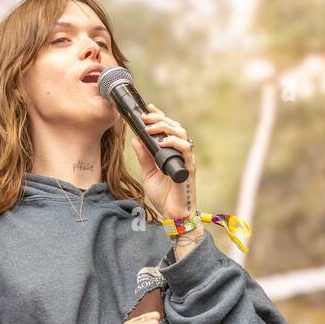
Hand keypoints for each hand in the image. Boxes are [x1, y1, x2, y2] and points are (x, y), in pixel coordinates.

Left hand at [130, 103, 196, 219]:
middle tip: (145, 117)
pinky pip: (185, 149)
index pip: (168, 129)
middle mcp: (180, 152)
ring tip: (151, 127)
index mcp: (171, 152)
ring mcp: (186, 159)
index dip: (159, 117)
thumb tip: (135, 139)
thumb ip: (144, 156)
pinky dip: (174, 142)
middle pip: (175, 127)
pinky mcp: (189, 167)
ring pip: (181, 133)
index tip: (148, 109)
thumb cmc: (164, 196)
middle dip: (160, 118)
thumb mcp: (148, 173)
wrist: (172, 214)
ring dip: (165, 127)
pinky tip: (162, 141)